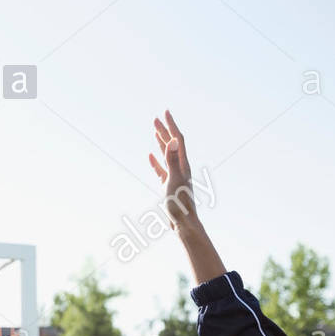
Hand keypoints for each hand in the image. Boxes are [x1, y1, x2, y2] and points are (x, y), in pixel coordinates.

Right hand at [148, 110, 200, 230]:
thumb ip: (173, 159)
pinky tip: (151, 156)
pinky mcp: (168, 185)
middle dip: (164, 130)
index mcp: (182, 165)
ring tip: (155, 131)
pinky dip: (156, 160)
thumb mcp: (174, 180)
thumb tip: (173, 140)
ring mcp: (174, 176)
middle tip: (156, 118)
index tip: (165, 112)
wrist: (183, 223)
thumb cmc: (180, 204)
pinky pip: (161, 169)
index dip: (171, 125)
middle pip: (172, 145)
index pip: (177, 140)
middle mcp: (180, 168)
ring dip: (161, 142)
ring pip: (167, 155)